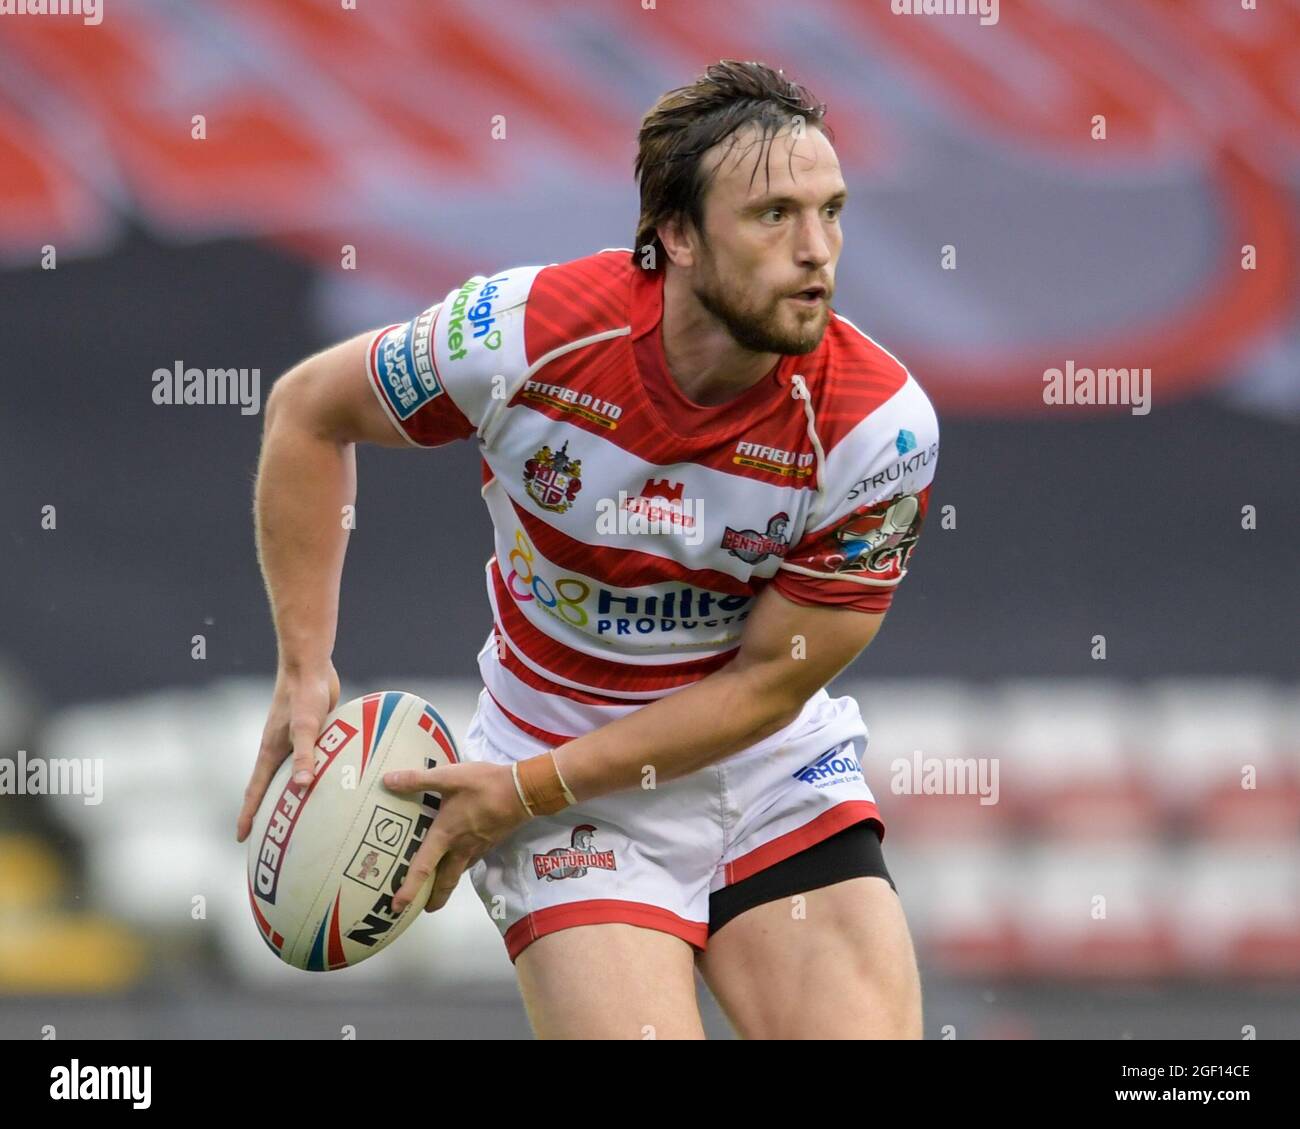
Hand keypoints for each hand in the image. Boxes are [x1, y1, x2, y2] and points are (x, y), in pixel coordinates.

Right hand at [236, 661, 339, 841]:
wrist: (310, 665)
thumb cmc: (306, 694)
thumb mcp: (307, 727)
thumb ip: (305, 754)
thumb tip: (302, 786)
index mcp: (271, 752)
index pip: (255, 791)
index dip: (248, 815)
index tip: (240, 838)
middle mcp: (279, 749)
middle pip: (270, 787)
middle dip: (266, 812)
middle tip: (268, 836)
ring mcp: (293, 740)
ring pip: (291, 774)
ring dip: (291, 793)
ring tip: (297, 815)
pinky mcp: (311, 731)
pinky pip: (310, 759)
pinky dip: (313, 773)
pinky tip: (328, 781)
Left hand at [383, 761, 531, 913]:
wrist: (522, 791)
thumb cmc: (484, 785)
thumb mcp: (448, 777)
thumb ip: (418, 780)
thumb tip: (388, 781)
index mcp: (445, 834)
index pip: (423, 868)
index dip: (409, 889)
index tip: (397, 906)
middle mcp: (460, 847)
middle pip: (445, 880)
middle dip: (434, 897)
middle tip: (425, 909)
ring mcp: (477, 847)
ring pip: (459, 871)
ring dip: (448, 883)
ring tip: (439, 884)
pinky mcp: (490, 841)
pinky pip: (471, 860)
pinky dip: (462, 865)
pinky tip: (461, 857)